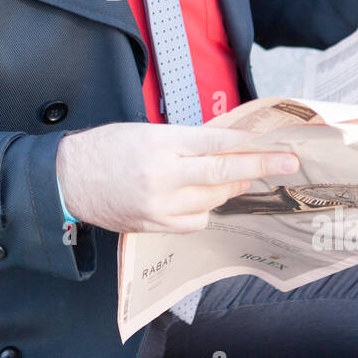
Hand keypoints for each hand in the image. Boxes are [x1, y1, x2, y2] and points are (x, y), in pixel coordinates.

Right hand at [55, 122, 300, 234]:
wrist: (68, 179)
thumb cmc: (106, 148)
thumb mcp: (147, 132)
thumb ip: (187, 141)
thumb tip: (229, 147)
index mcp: (160, 144)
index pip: (217, 144)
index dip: (252, 147)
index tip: (280, 148)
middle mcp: (162, 176)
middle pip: (221, 174)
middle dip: (260, 169)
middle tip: (288, 164)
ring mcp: (159, 205)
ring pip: (212, 200)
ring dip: (229, 188)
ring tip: (234, 178)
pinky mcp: (154, 225)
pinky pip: (195, 220)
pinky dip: (204, 208)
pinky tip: (199, 197)